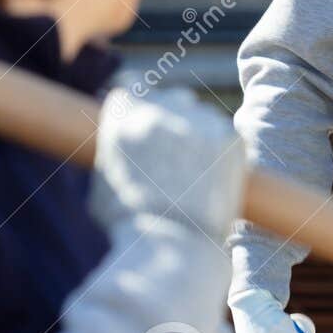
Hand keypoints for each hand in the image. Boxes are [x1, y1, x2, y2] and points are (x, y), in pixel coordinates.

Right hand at [89, 82, 244, 242]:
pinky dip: (224, 153)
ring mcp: (196, 120)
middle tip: (175, 155)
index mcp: (121, 114)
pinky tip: (215, 179)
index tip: (147, 123)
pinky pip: (226, 134)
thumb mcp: (102, 182)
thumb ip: (113, 152)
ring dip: (199, 135)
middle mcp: (159, 107)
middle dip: (172, 119)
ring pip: (202, 115)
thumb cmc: (129, 227)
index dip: (139, 106)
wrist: (169, 246)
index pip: (130, 86)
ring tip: (196, 175)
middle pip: (171, 98)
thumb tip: (120, 147)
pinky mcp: (229, 137)